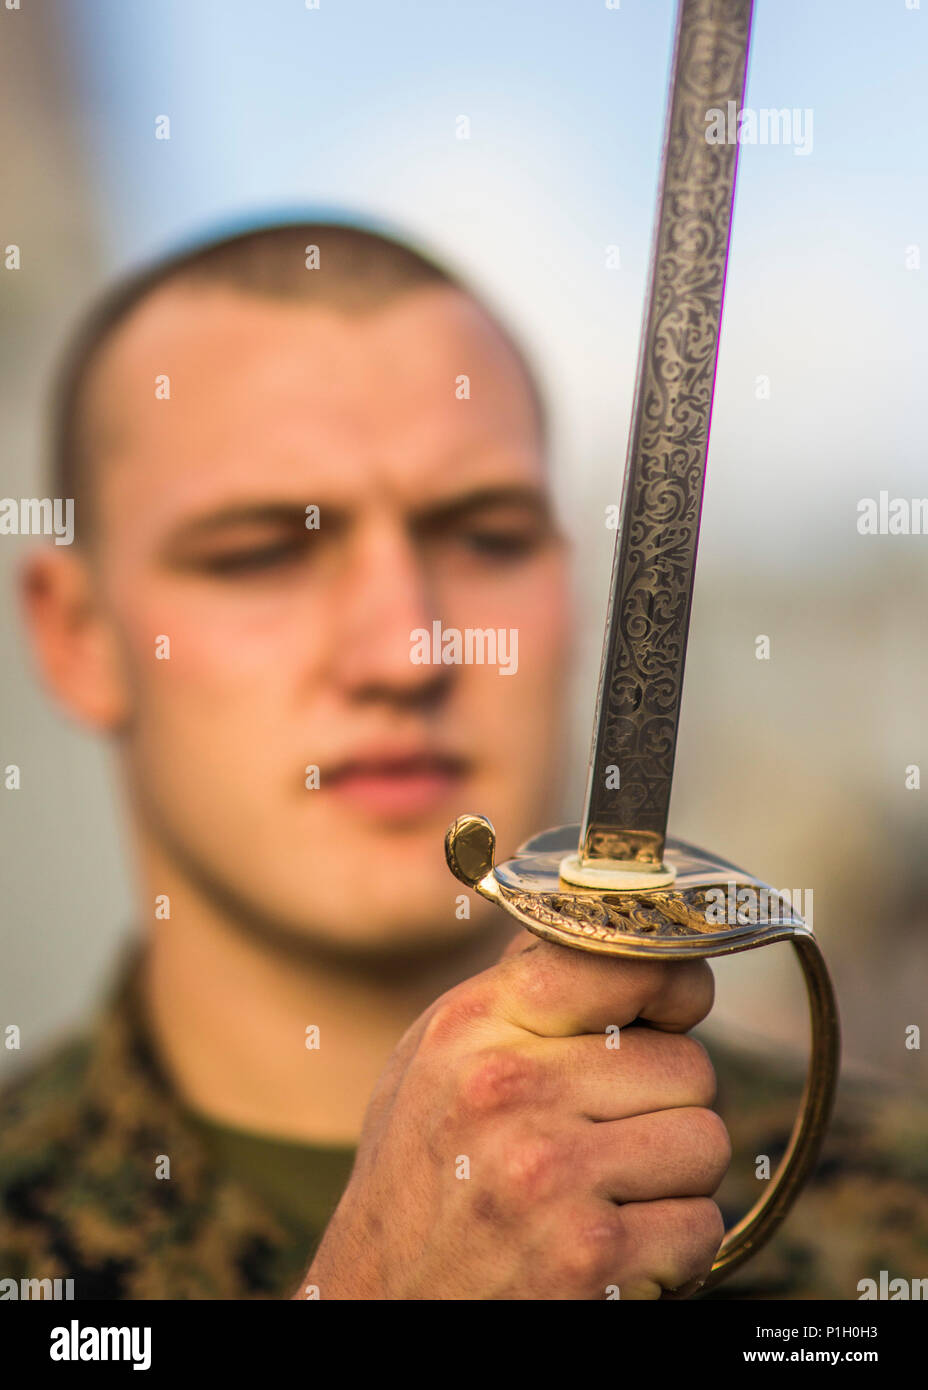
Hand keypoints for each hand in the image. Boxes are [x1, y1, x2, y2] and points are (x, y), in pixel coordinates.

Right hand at [295, 934, 728, 1299]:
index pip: (620, 960)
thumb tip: (601, 930)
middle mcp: (508, 1088)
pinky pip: (702, 1225)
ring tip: (608, 1196)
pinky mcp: (587, 1256)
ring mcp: (549, 1172)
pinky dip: (673, 1250)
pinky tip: (612, 1250)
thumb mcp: (434, 1061)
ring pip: (704, 1141)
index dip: (675, 985)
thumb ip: (515, 994)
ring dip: (673, 1181)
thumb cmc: (418, 1180)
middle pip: (686, 1063)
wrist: (380, 1307)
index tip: (678, 1008)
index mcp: (474, 1025)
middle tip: (609, 1141)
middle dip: (665, 1108)